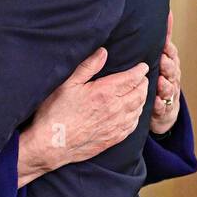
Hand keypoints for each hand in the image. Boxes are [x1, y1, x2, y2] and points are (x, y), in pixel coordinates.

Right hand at [17, 48, 149, 186]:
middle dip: (143, 83)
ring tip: (141, 92)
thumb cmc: (56, 112)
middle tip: (143, 78)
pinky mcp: (113, 138)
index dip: (140, 71)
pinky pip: (133, 125)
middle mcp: (115, 108)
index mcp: (105, 92)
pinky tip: (134, 113)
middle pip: (139, 93)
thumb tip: (103, 52)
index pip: (131, 78)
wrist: (52, 144)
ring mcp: (116, 125)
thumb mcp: (68, 83)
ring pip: (138, 109)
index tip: (143, 66)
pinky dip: (137, 116)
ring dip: (143, 99)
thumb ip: (88, 66)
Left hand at [151, 11, 181, 134]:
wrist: (165, 110)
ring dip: (165, 85)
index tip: (165, 45)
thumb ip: (165, 37)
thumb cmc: (162, 77)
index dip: (169, 50)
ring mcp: (169, 94)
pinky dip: (160, 105)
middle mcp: (172, 78)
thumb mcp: (163, 57)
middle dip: (168, 65)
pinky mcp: (164, 109)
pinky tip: (156, 102)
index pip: (171, 54)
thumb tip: (168, 11)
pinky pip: (163, 107)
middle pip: (172, 70)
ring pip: (169, 88)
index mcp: (170, 64)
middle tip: (162, 60)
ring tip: (160, 81)